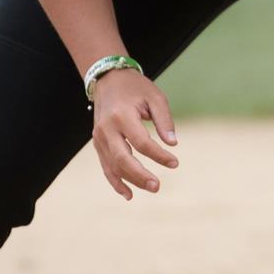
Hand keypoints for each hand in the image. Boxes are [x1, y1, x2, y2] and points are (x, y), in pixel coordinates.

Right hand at [89, 69, 176, 199]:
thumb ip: (164, 120)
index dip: (159, 155)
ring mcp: (99, 137)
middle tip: (158, 187)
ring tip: (152, 189)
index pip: (142, 142)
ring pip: (113, 166)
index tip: (175, 162)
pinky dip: (116, 181)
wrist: (107, 78)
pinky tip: (128, 194)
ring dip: (131, 181)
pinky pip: (106, 166)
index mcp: (122, 116)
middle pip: (123, 159)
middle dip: (141, 175)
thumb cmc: (135, 87)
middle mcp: (107, 129)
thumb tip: (173, 143)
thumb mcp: (155, 97)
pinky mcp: (97, 143)